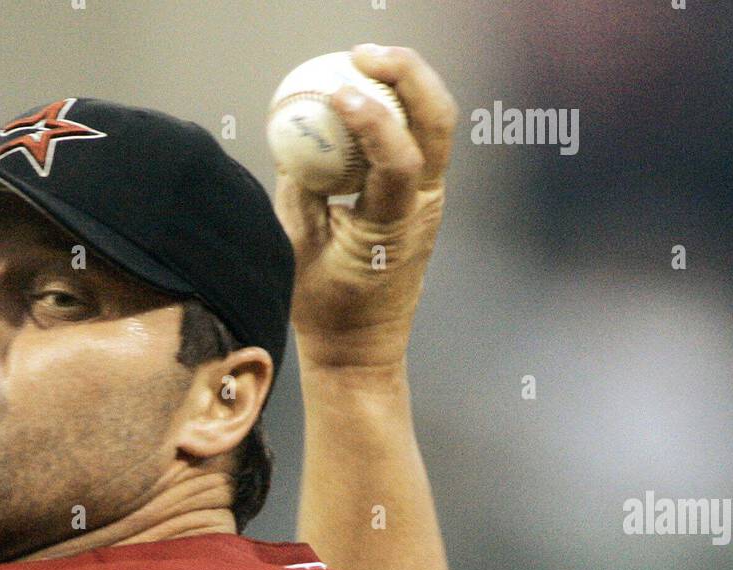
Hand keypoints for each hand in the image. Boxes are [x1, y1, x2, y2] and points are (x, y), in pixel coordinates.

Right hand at [273, 44, 458, 368]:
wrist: (360, 353)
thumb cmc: (327, 314)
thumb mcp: (298, 250)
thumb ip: (299, 189)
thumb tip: (295, 134)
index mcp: (395, 229)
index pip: (399, 159)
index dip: (372, 118)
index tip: (335, 94)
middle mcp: (424, 208)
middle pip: (438, 121)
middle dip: (407, 74)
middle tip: (361, 54)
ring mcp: (429, 201)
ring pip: (436, 124)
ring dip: (406, 83)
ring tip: (362, 63)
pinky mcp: (421, 198)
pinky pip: (417, 139)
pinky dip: (396, 108)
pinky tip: (363, 96)